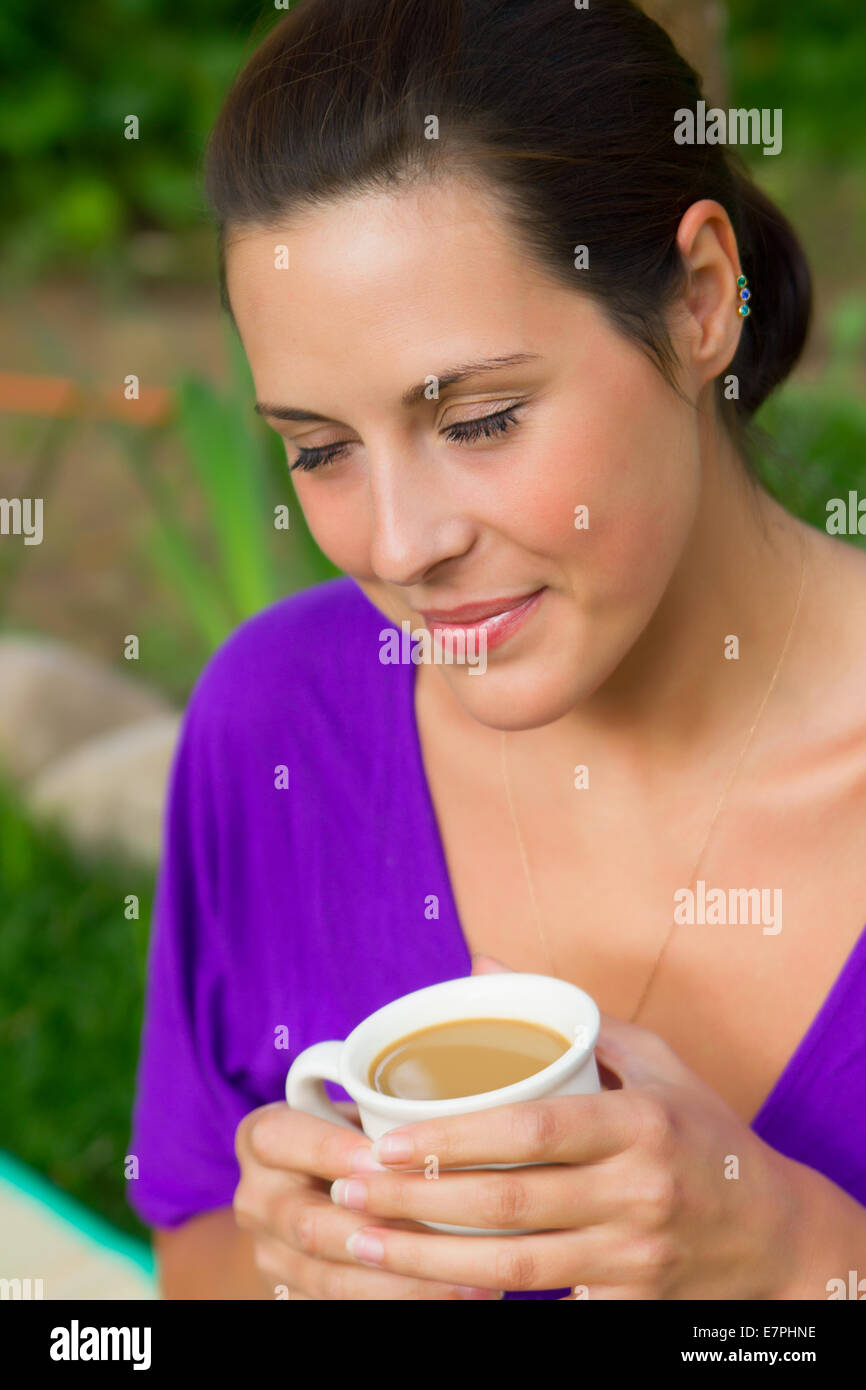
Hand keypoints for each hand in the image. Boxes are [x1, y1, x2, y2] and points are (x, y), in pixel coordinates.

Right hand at [233, 1098, 502, 1298]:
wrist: (308, 1196)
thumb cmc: (351, 1138)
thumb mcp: (350, 1112)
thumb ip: (382, 1111)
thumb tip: (461, 1103)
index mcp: (263, 1138)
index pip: (282, 1139)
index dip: (333, 1151)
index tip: (386, 1157)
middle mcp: (256, 1199)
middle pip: (309, 1223)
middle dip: (380, 1232)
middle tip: (447, 1231)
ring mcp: (269, 1255)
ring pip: (332, 1279)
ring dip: (403, 1285)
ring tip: (468, 1282)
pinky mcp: (291, 1297)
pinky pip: (342, 1309)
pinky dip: (399, 1305)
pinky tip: (448, 1300)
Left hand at [328, 956, 804, 1298]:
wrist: (769, 1231)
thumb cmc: (698, 1130)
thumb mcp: (652, 1060)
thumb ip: (568, 1017)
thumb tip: (482, 965)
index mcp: (640, 1122)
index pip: (534, 1129)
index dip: (454, 1138)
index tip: (388, 1138)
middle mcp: (637, 1192)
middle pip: (509, 1202)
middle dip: (417, 1198)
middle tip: (350, 1184)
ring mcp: (633, 1257)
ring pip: (513, 1268)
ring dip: (426, 1261)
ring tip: (361, 1240)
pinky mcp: (628, 1305)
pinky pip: (543, 1304)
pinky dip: (479, 1298)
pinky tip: (423, 1287)